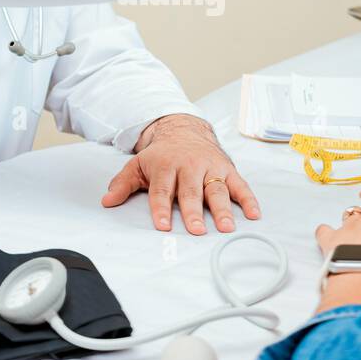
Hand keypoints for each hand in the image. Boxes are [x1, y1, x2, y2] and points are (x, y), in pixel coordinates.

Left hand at [101, 114, 260, 234]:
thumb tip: (107, 201)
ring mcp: (210, 168)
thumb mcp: (138, 165)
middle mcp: (189, 166)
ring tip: (226, 227)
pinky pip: (239, 185)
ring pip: (216, 189)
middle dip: (194, 211)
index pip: (162, 190)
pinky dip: (249, 199)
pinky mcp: (227, 169)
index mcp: (165, 166)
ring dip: (223, 209)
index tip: (162, 225)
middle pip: (191, 192)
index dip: (161, 208)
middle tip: (196, 229)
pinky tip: (254, 214)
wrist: (185, 130)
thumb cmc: (161, 155)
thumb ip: (123, 183)